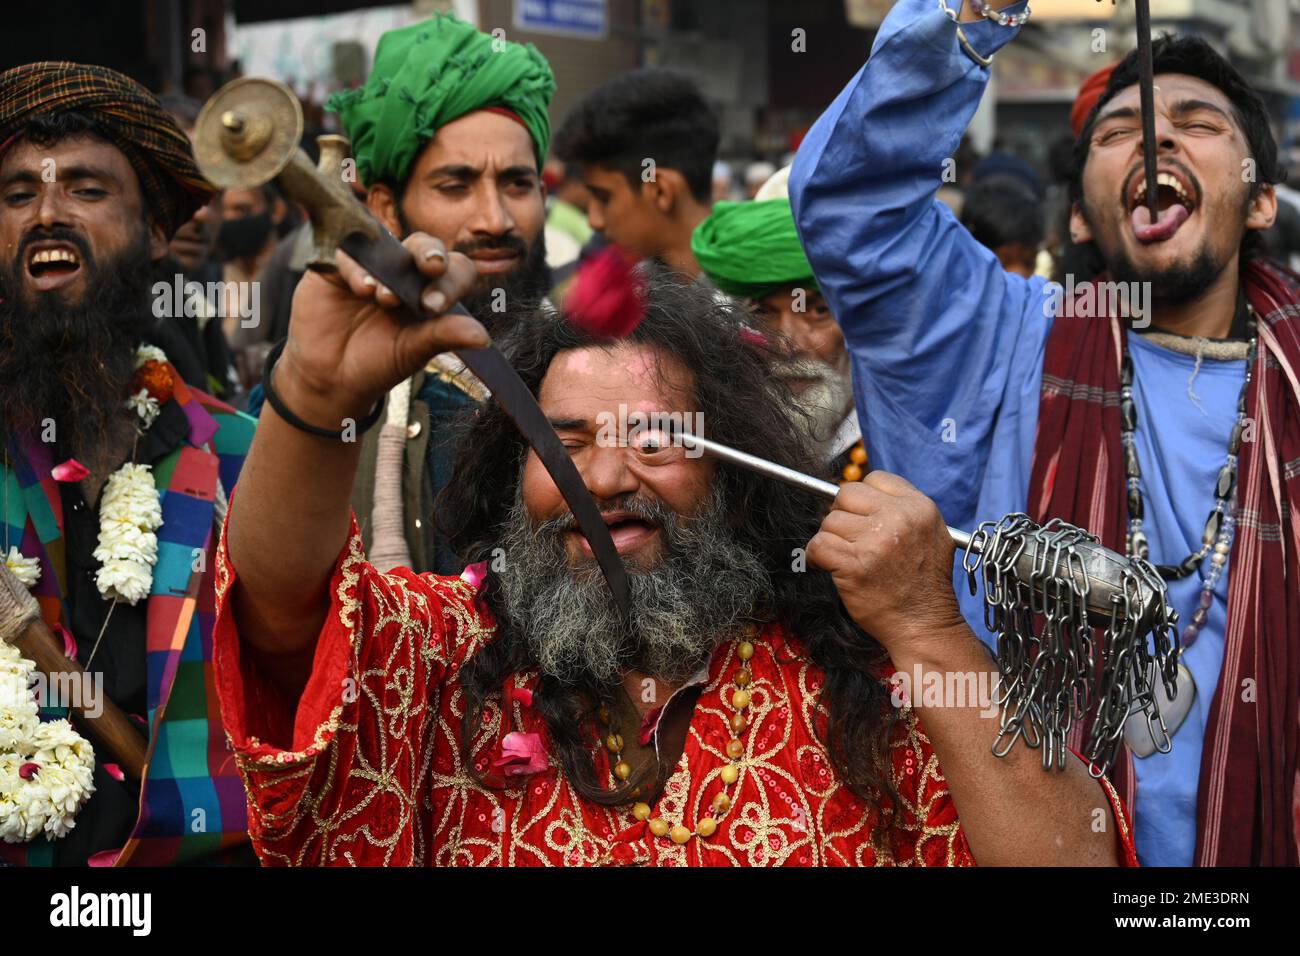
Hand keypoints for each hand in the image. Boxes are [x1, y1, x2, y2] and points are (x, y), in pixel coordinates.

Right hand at [275, 232, 485, 423]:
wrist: (331, 376)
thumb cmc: (378, 362)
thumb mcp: (413, 352)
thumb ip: (444, 337)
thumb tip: (483, 338)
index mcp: (432, 290)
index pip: (455, 271)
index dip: (452, 281)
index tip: (435, 306)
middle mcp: (405, 272)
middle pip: (424, 245)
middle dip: (430, 253)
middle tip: (432, 267)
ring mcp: (371, 265)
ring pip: (386, 244)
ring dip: (390, 266)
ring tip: (385, 297)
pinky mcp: (337, 267)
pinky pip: (348, 253)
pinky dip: (357, 267)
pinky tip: (361, 288)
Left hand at [806, 472, 965, 657]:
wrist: (924, 626)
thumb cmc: (923, 585)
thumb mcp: (932, 535)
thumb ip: (903, 510)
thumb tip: (863, 495)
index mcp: (920, 507)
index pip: (875, 478)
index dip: (863, 499)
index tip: (861, 518)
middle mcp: (899, 519)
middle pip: (847, 494)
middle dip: (842, 515)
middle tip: (849, 538)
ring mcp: (876, 541)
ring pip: (830, 521)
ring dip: (831, 539)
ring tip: (845, 558)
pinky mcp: (854, 564)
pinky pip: (818, 545)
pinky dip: (815, 557)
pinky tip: (827, 566)